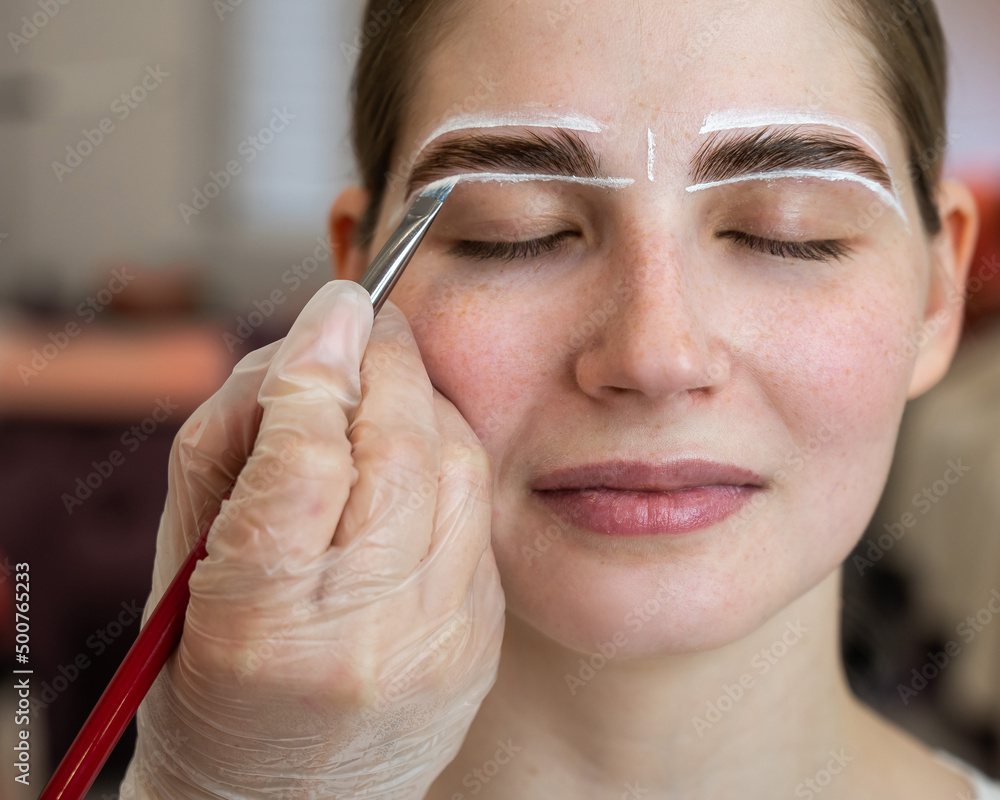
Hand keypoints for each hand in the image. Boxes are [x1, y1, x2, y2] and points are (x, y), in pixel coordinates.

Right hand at [121, 280, 504, 798]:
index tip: (333, 306)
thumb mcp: (183, 562)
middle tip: (369, 325)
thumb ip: (236, 444)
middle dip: (388, 365)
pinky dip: (447, 463)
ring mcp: (439, 643)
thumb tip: (309, 343)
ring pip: (460, 469)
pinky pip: (478, 513)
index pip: (308, 457)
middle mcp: (366, 636)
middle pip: (402, 450)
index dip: (321, 366)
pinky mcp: (482, 641)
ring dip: (424, 404)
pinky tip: (414, 462)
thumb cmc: (208, 675)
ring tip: (387, 390)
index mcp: (263, 622)